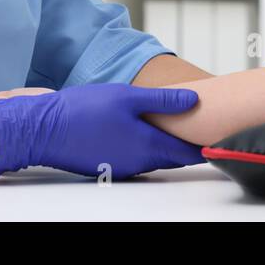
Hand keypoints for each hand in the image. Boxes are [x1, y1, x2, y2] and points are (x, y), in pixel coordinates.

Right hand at [0, 83, 203, 179]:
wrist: (44, 130)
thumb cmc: (85, 110)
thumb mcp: (127, 97)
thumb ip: (163, 102)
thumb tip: (195, 102)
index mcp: (149, 146)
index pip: (188, 153)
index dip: (206, 144)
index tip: (220, 133)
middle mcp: (140, 162)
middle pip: (173, 157)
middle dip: (188, 144)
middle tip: (203, 126)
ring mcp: (123, 167)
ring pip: (155, 158)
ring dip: (166, 145)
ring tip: (177, 125)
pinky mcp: (108, 165)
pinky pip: (137, 158)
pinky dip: (146, 147)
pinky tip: (142, 130)